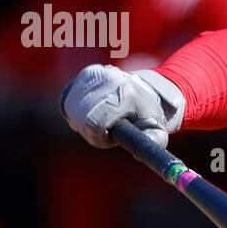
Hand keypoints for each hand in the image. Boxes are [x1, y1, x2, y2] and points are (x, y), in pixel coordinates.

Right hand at [59, 64, 184, 148]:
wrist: (145, 89)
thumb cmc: (147, 114)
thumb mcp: (156, 130)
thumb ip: (152, 143)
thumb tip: (137, 152)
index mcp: (125, 93)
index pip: (94, 123)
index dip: (101, 136)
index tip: (112, 135)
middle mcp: (107, 79)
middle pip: (82, 119)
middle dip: (93, 131)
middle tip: (108, 128)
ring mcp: (94, 74)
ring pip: (74, 111)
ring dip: (86, 122)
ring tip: (104, 118)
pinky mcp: (84, 74)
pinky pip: (70, 102)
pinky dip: (79, 111)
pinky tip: (94, 109)